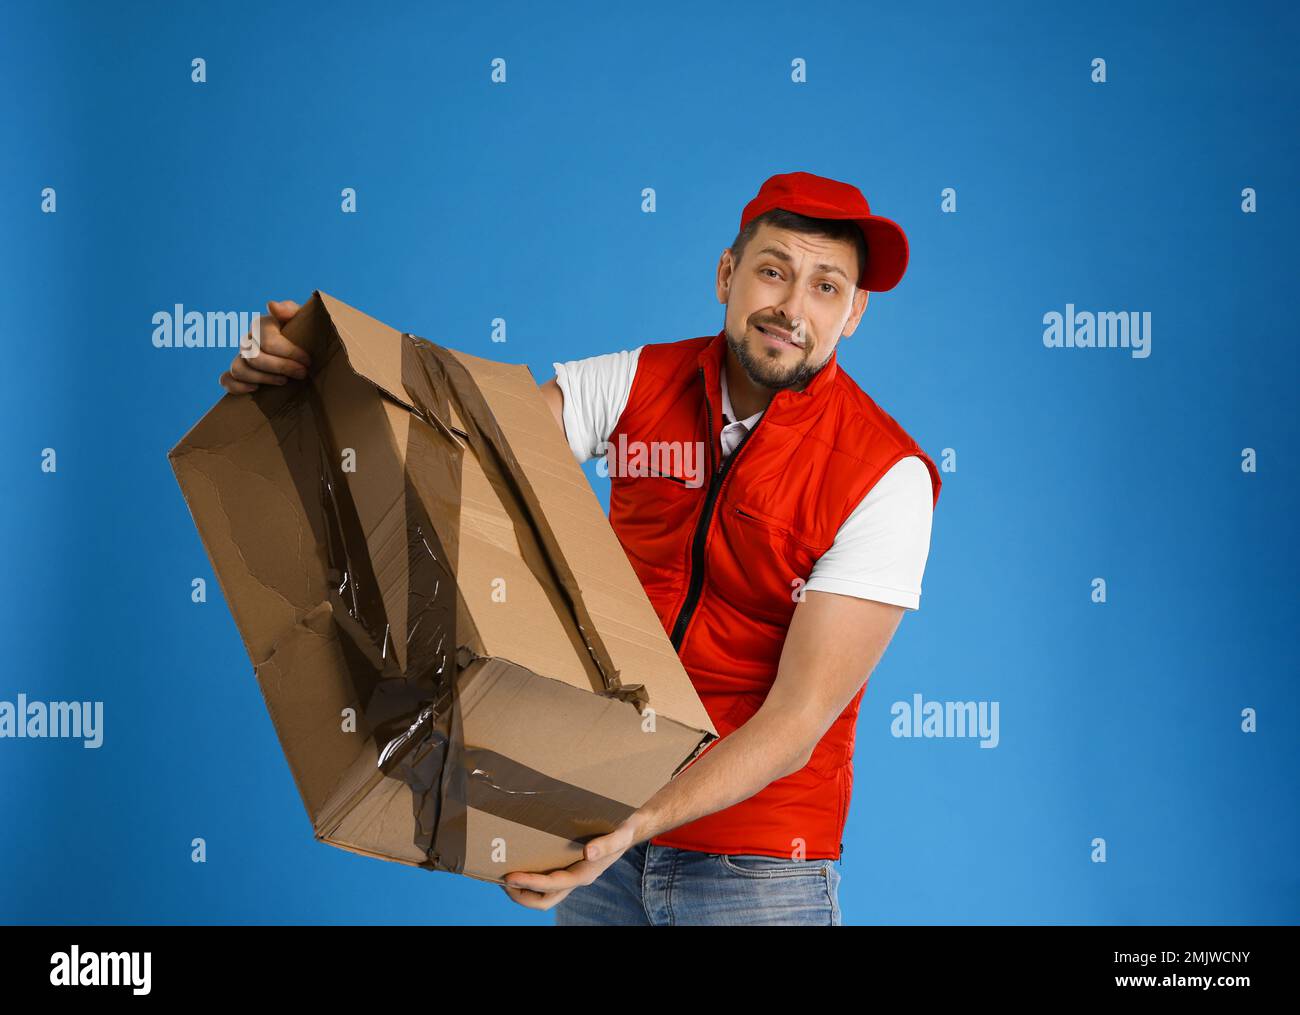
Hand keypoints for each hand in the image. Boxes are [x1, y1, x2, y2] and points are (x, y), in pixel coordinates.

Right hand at [219, 299, 311, 392]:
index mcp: (262, 326)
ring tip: (284, 381)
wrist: (305, 351)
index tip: (307, 361)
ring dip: (263, 378)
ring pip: (238, 369)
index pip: (268, 341)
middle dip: (281, 367)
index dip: (289, 353)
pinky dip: (237, 386)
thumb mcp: (302, 319)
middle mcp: (248, 340)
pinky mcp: (238, 374)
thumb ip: (290, 309)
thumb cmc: (304, 334)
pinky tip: (256, 389)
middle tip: (302, 373)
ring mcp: (241, 357)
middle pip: (254, 357)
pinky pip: (226, 380)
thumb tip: (271, 306)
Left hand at [499, 819, 638, 910]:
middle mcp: (576, 878)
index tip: (510, 877)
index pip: (554, 885)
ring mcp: (571, 875)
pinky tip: (518, 863)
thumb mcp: (620, 833)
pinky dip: (529, 879)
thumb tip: (589, 853)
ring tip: (503, 875)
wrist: (629, 829)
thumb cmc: (623, 828)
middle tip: (502, 880)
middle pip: (545, 900)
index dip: (531, 883)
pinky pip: (545, 881)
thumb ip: (607, 844)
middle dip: (521, 895)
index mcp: (586, 873)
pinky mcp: (567, 868)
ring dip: (522, 890)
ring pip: (543, 895)